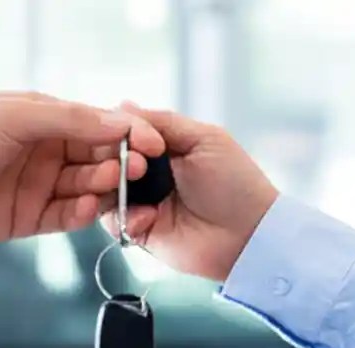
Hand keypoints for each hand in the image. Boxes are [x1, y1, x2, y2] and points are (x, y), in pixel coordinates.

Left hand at [0, 92, 165, 241]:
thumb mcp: (15, 117)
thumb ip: (69, 121)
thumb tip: (118, 124)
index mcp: (44, 119)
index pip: (98, 126)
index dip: (126, 135)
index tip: (150, 145)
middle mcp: (45, 152)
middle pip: (97, 159)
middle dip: (118, 165)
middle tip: (134, 170)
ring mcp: (36, 186)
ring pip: (84, 190)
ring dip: (102, 189)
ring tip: (110, 188)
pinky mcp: (25, 219)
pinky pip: (63, 219)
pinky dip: (79, 216)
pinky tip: (86, 210)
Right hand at [103, 104, 277, 281]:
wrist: (249, 235)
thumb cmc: (235, 183)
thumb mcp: (203, 139)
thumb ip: (162, 123)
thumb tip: (122, 105)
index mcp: (163, 148)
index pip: (124, 135)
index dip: (115, 134)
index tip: (119, 136)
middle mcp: (148, 174)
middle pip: (108, 162)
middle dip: (110, 161)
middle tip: (130, 166)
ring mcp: (142, 203)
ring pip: (105, 191)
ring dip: (112, 188)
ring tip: (129, 187)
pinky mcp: (141, 231)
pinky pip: (115, 222)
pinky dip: (125, 218)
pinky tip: (148, 217)